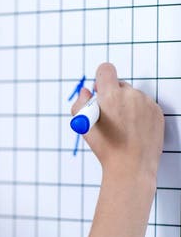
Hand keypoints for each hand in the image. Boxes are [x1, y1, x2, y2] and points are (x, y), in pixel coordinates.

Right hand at [71, 62, 163, 179]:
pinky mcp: (157, 112)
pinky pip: (145, 106)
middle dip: (112, 95)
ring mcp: (146, 102)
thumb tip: (86, 92)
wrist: (131, 166)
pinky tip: (134, 131)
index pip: (106, 70)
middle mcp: (130, 95)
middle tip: (109, 114)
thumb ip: (80, 104)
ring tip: (122, 128)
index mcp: (110, 96)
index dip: (100, 78)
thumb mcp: (84, 127)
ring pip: (133, 97)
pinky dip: (139, 115)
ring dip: (126, 106)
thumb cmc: (107, 148)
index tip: (99, 89)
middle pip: (119, 84)